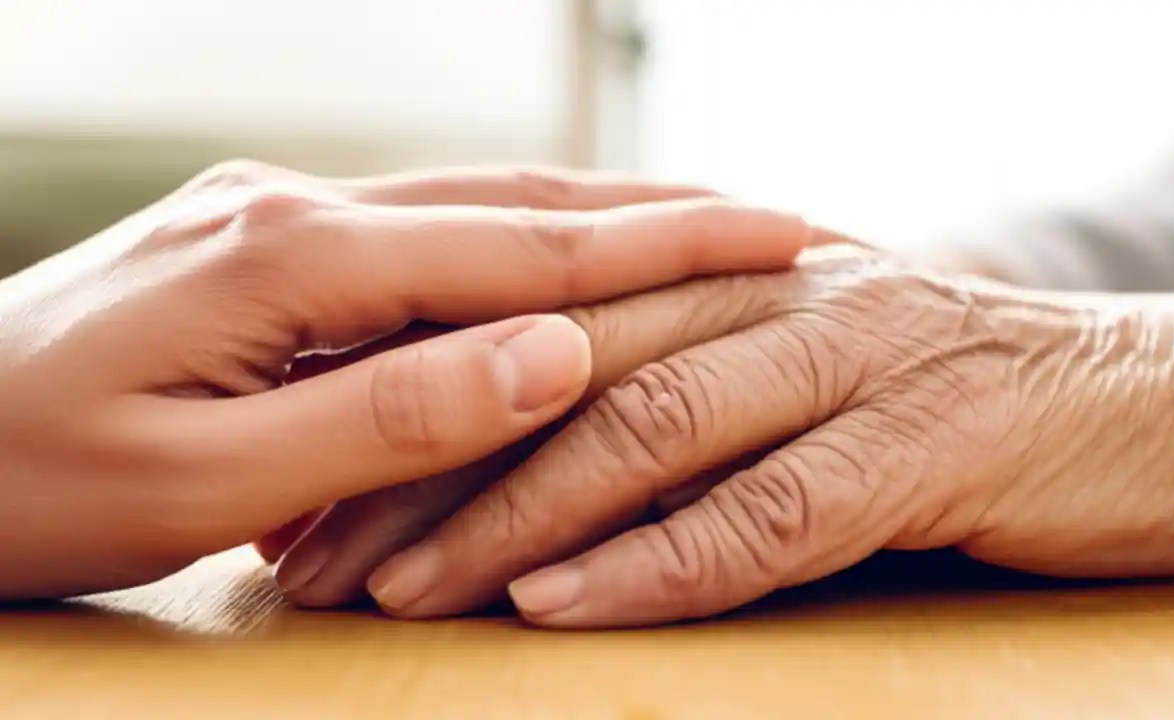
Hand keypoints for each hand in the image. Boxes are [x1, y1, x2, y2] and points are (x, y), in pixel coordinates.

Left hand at [0, 161, 808, 598]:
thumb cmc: (31, 478)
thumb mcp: (208, 478)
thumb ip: (391, 412)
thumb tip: (559, 353)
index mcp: (295, 258)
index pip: (524, 244)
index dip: (663, 242)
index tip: (778, 230)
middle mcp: (295, 210)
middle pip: (514, 203)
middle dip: (654, 210)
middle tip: (774, 215)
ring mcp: (274, 218)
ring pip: (471, 209)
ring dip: (592, 217)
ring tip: (694, 227)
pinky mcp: (259, 247)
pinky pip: (418, 238)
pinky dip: (512, 245)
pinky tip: (549, 260)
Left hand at [280, 236, 1173, 625]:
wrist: (1160, 395)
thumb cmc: (960, 397)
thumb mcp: (809, 367)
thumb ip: (692, 384)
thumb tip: (549, 450)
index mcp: (733, 261)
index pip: (539, 306)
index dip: (416, 385)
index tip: (313, 475)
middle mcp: (780, 285)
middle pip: (562, 358)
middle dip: (424, 454)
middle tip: (316, 549)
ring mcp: (856, 352)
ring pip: (648, 422)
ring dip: (511, 511)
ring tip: (399, 590)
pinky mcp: (931, 438)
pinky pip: (768, 507)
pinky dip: (656, 561)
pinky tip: (560, 607)